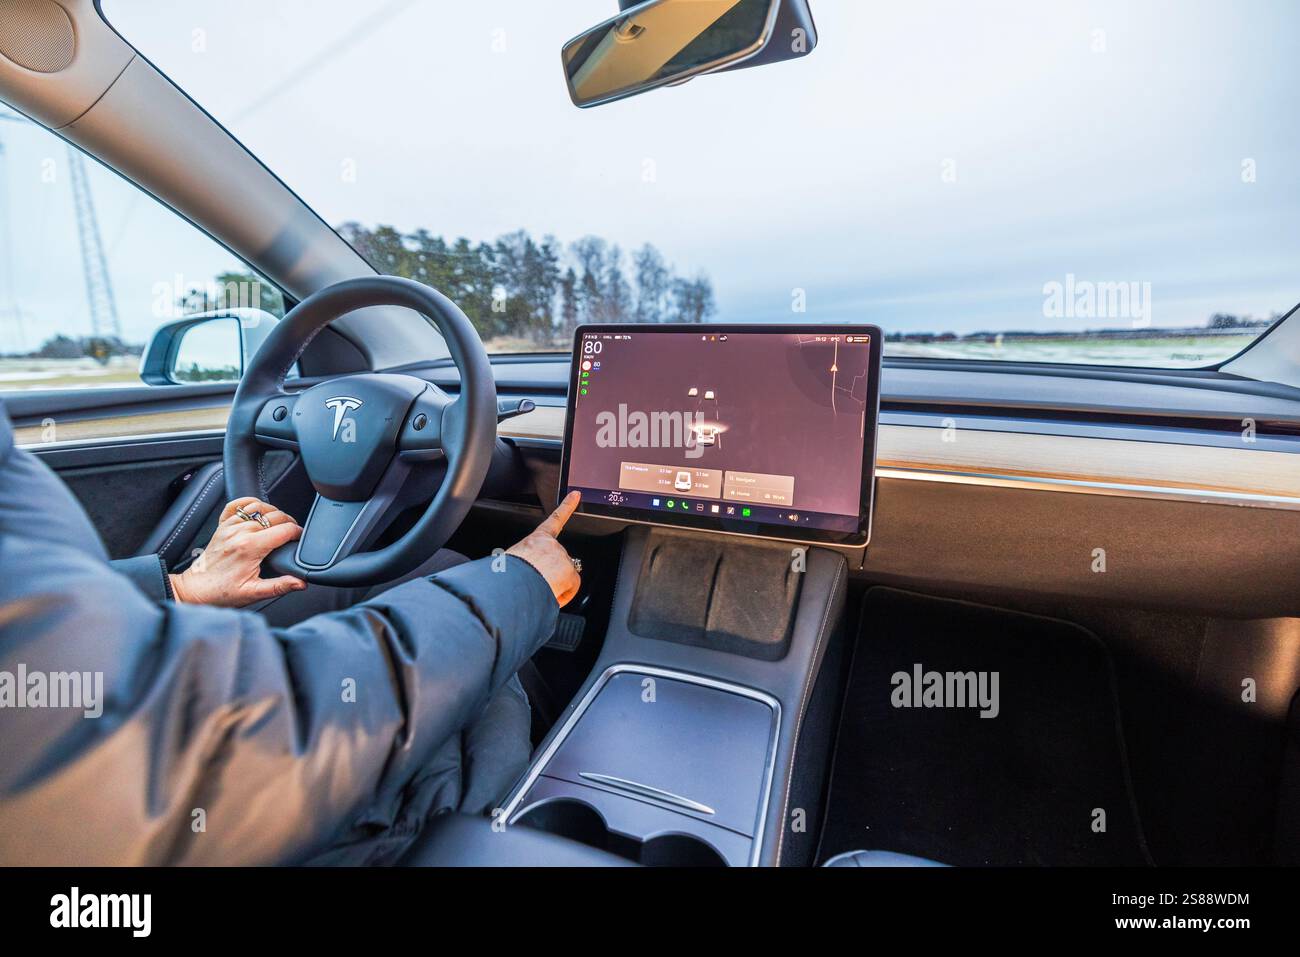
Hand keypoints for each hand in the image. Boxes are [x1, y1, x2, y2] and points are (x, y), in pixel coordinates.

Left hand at [170, 497, 307, 606]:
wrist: (196, 589)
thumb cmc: (221, 592)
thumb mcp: (254, 593)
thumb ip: (279, 586)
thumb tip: (300, 583)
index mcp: (250, 547)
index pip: (284, 530)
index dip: (298, 533)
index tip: (300, 539)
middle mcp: (240, 532)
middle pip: (275, 516)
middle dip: (289, 522)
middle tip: (292, 535)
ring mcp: (230, 526)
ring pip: (260, 507)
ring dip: (273, 512)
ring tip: (279, 524)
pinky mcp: (223, 525)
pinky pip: (238, 504)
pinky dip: (250, 503)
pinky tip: (258, 511)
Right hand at [507, 491, 581, 606]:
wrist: (511, 583)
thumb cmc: (506, 574)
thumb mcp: (510, 560)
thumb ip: (523, 561)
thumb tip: (519, 572)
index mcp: (536, 540)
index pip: (554, 520)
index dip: (567, 506)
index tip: (576, 495)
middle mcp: (552, 545)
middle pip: (558, 563)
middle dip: (552, 575)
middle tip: (536, 584)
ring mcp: (562, 557)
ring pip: (563, 577)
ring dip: (554, 586)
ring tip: (538, 591)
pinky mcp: (569, 571)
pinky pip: (571, 588)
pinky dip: (563, 595)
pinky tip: (552, 596)